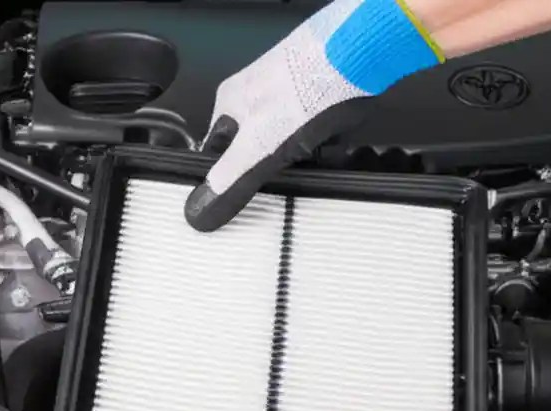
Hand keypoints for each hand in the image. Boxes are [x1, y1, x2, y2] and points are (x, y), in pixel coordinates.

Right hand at [184, 0, 445, 231]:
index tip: (248, 194)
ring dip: (308, 156)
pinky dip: (327, 140)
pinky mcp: (319, 91)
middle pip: (259, 150)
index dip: (234, 178)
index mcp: (229, 105)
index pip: (218, 155)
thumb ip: (230, 183)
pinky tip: (337, 139)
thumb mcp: (258, 149)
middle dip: (281, 167)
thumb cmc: (301, 94)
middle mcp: (255, 96)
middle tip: (295, 167)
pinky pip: (318, 130)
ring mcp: (288, 92)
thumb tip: (198, 214)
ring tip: (321, 151)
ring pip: (291, 143)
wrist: (352, 55)